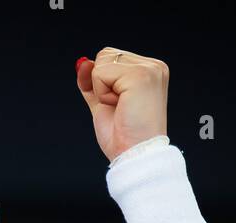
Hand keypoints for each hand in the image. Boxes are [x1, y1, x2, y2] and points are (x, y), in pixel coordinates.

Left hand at [75, 48, 168, 162]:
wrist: (135, 155)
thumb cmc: (124, 136)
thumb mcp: (103, 103)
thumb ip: (92, 82)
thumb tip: (82, 62)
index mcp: (149, 70)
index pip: (111, 57)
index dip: (102, 81)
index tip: (120, 104)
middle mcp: (153, 66)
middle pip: (105, 55)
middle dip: (102, 84)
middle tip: (121, 107)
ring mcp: (149, 69)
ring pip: (101, 63)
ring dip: (102, 90)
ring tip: (121, 107)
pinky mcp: (140, 76)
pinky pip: (100, 74)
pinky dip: (102, 94)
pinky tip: (120, 106)